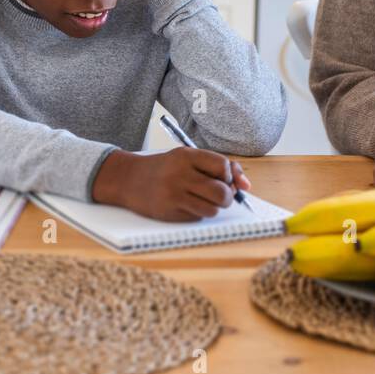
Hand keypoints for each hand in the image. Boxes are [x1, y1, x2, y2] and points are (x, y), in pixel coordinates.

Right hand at [92, 147, 251, 220]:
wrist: (127, 179)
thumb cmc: (165, 168)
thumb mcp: (188, 158)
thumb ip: (218, 166)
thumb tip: (247, 186)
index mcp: (186, 155)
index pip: (223, 166)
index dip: (229, 176)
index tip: (224, 179)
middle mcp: (180, 174)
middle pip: (222, 192)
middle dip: (227, 197)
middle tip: (220, 195)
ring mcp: (173, 195)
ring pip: (213, 209)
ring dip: (214, 207)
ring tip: (203, 199)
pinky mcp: (168, 212)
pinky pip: (197, 217)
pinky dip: (199, 213)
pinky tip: (187, 204)